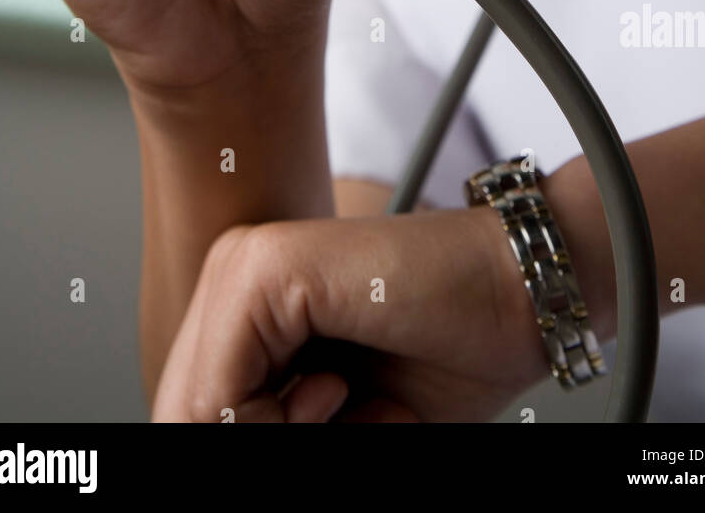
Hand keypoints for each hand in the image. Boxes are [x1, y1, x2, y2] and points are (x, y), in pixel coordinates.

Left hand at [151, 206, 547, 423]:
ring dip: (273, 431)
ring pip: (196, 408)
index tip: (331, 423)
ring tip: (344, 400)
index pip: (192, 410)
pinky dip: (275, 420)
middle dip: (260, 437)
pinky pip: (217, 391)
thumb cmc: (448, 350)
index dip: (253, 440)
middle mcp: (234, 271)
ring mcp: (244, 263)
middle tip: (343, 415)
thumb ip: (264, 425)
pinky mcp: (265, 268)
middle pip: (187, 410)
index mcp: (245, 303)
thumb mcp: (332, 417)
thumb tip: (209, 438)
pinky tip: (335, 387)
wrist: (518, 298)